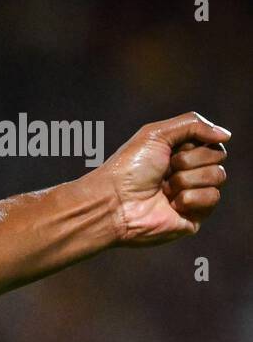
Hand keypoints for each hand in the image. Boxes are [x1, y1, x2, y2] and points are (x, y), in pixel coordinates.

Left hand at [91, 112, 230, 245]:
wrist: (114, 203)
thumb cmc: (128, 168)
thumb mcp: (156, 134)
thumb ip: (193, 124)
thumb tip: (227, 135)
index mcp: (180, 153)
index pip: (211, 141)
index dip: (193, 144)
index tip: (170, 151)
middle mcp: (188, 173)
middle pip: (218, 156)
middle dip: (188, 161)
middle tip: (164, 171)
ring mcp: (192, 195)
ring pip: (218, 176)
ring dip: (187, 179)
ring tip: (164, 189)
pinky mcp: (194, 217)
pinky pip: (212, 198)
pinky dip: (190, 198)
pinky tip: (171, 204)